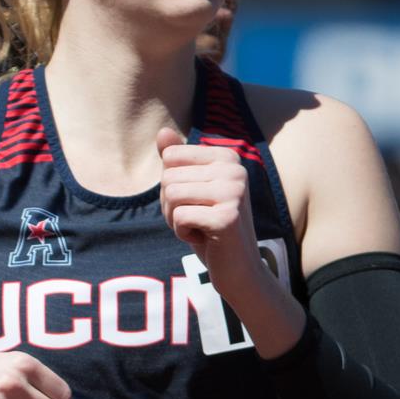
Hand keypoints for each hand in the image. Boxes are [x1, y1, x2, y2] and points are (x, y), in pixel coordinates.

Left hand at [157, 128, 264, 301]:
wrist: (237, 266)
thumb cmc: (208, 225)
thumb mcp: (190, 189)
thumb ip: (177, 160)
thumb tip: (162, 131)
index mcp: (227, 156)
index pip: (170, 156)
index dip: (171, 183)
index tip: (193, 199)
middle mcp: (235, 169)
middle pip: (168, 177)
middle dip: (170, 204)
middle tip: (196, 217)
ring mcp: (234, 192)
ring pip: (171, 195)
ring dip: (175, 218)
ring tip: (199, 226)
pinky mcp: (228, 217)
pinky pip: (179, 217)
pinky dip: (182, 232)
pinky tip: (204, 237)